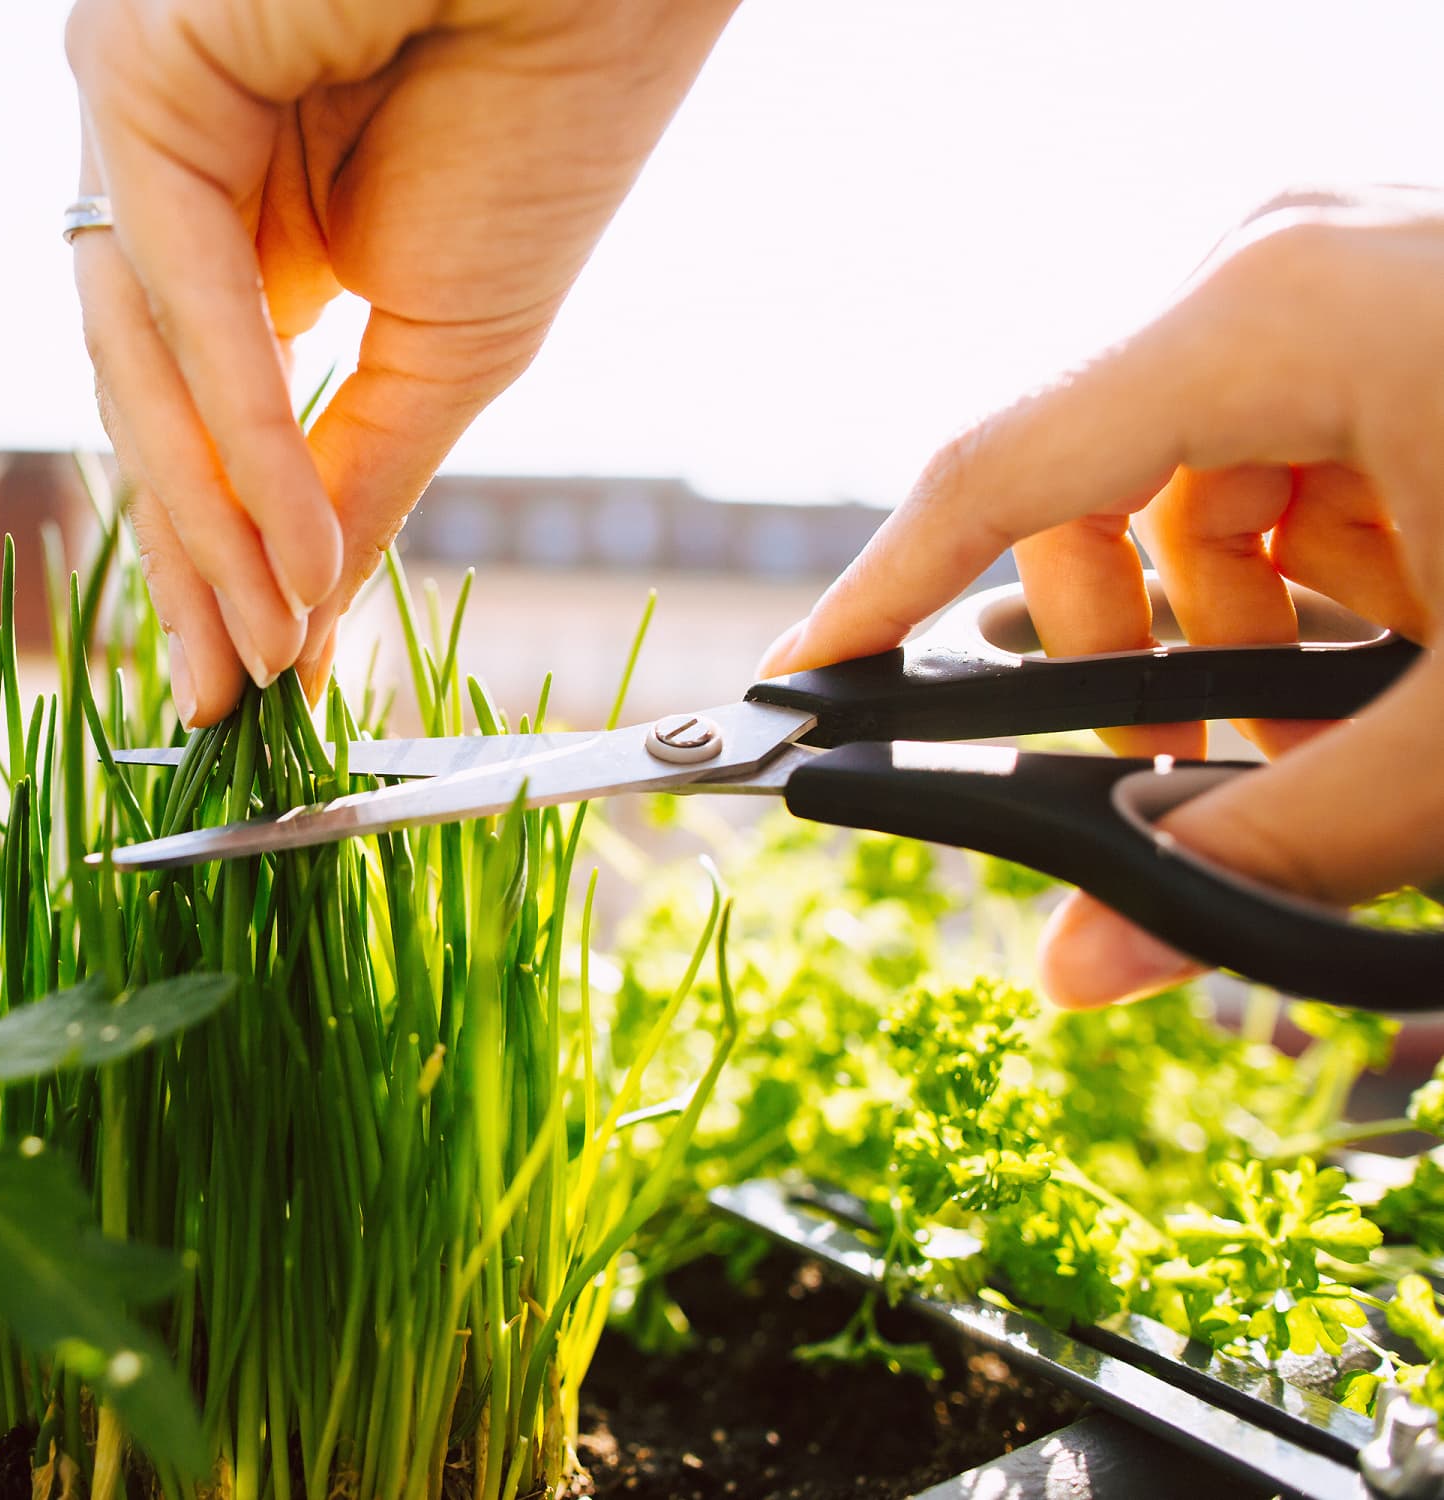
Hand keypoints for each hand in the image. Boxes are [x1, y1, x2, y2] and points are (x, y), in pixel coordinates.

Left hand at [67, 0, 736, 724]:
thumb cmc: (552, 139)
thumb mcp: (453, 357)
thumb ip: (361, 476)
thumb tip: (307, 612)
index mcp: (254, 240)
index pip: (205, 423)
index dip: (226, 560)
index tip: (254, 682)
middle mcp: (183, 186)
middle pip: (155, 411)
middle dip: (197, 569)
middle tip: (226, 700)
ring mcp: (150, 130)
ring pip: (148, 368)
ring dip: (217, 529)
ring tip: (268, 649)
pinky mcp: (142, 76)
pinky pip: (185, 294)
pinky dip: (246, 434)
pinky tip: (296, 553)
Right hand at [759, 188, 1443, 1007]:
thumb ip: (1268, 852)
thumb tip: (1082, 966)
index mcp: (1274, 313)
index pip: (990, 474)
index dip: (874, 598)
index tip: (797, 688)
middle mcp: (1283, 267)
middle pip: (1087, 494)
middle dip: (1128, 658)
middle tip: (1198, 775)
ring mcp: (1343, 276)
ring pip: (1182, 489)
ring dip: (1229, 626)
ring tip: (1344, 710)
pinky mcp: (1395, 310)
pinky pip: (1275, 460)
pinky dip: (1305, 571)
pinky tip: (1399, 625)